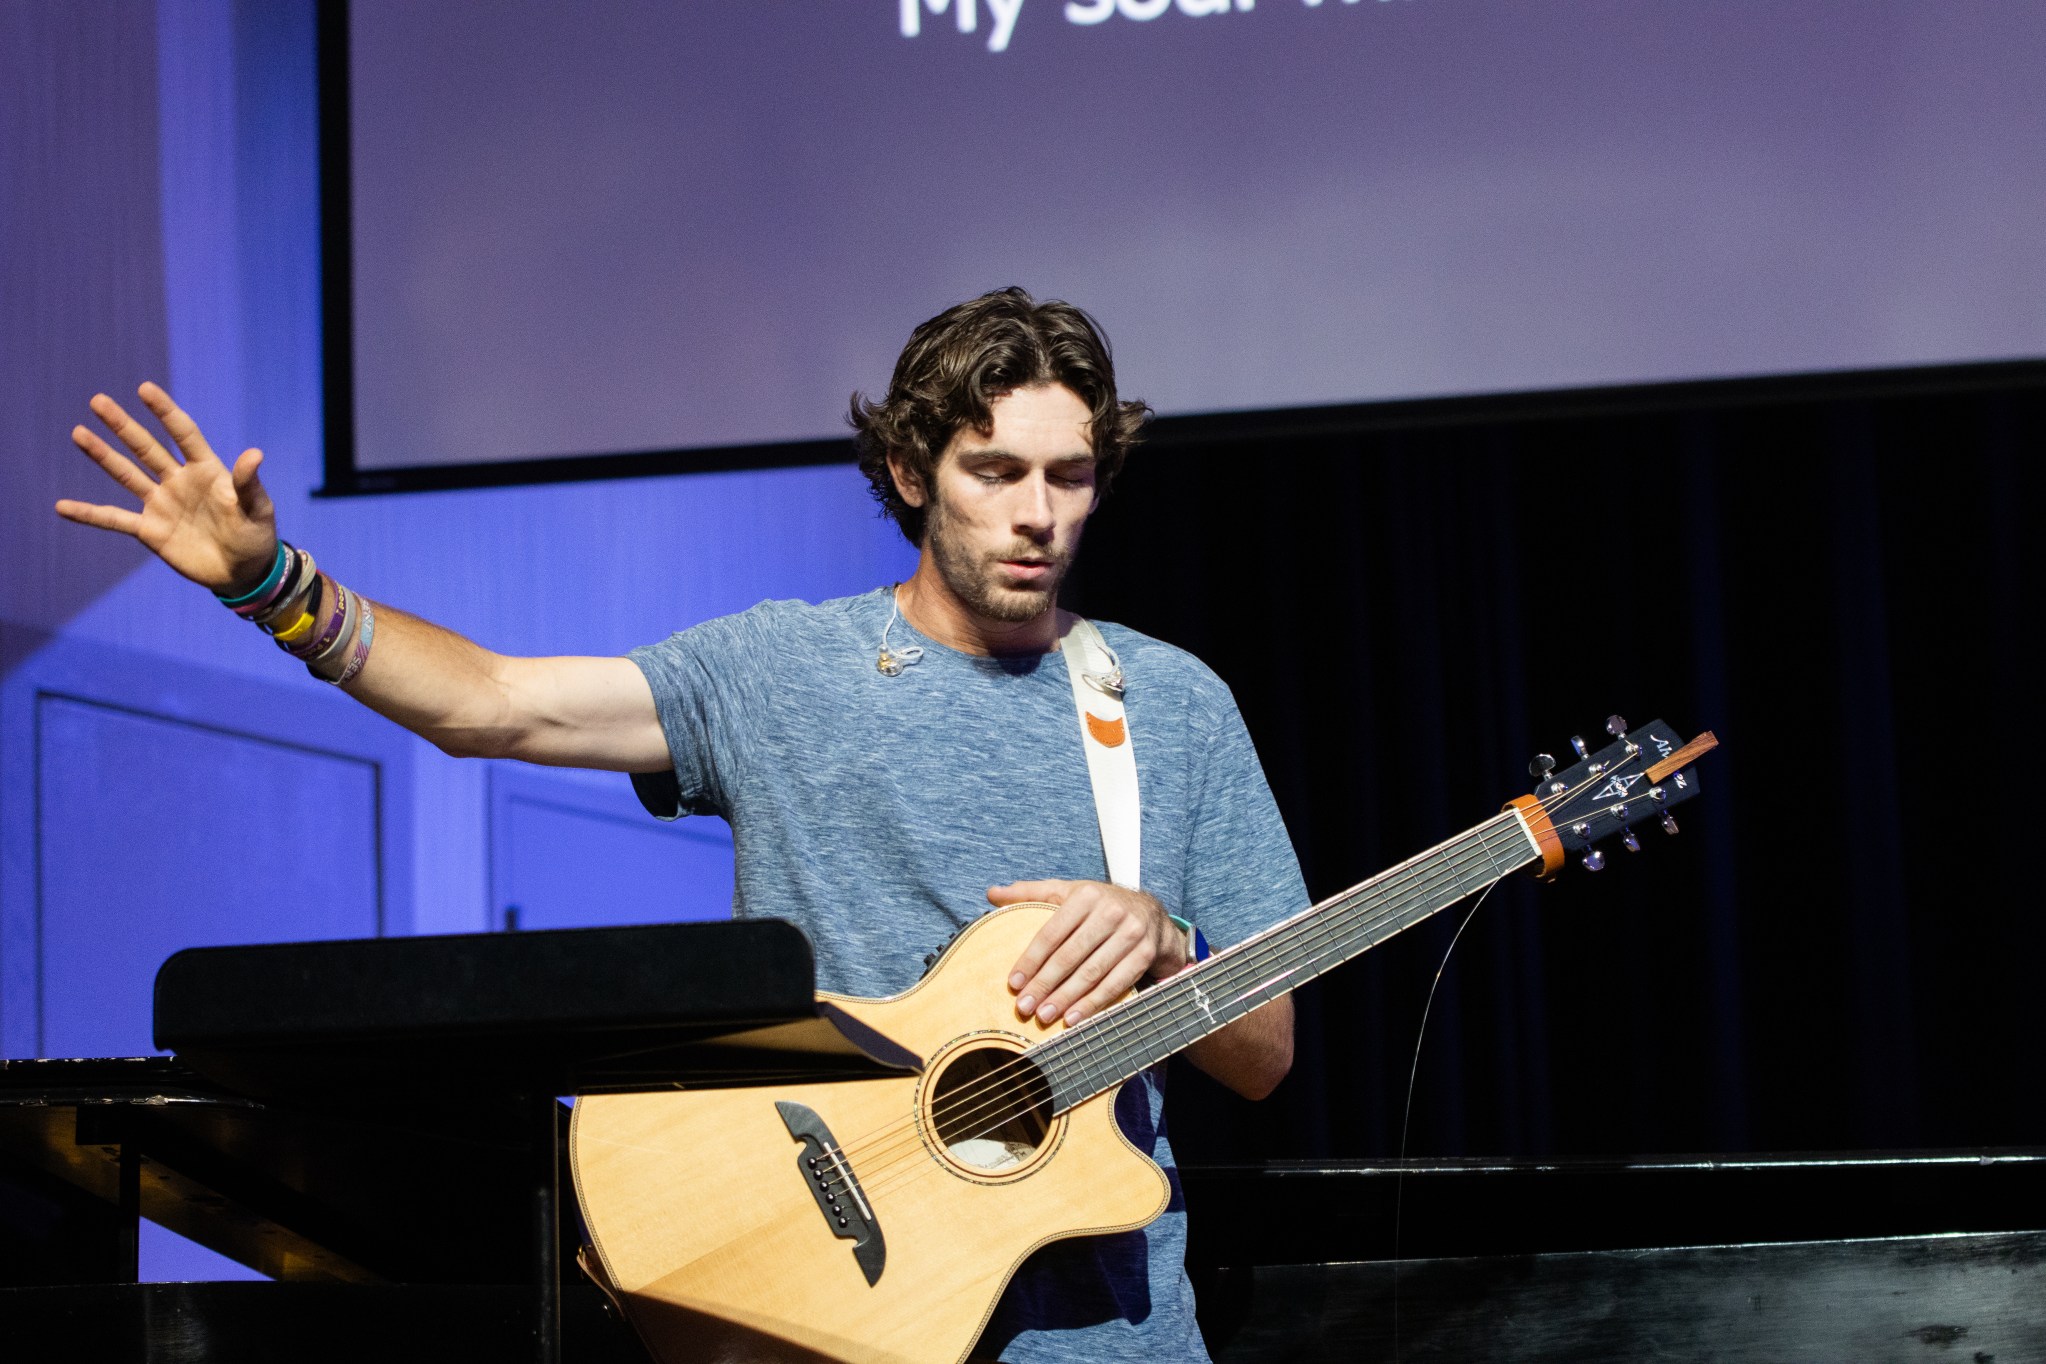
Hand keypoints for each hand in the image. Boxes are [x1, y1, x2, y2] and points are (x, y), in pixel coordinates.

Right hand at [56, 383, 277, 593]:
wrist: (244, 573)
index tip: (144, 389)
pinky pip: (114, 519)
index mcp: (206, 470)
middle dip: (122, 425)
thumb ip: (249, 483)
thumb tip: (254, 454)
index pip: (183, 434)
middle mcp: (179, 481)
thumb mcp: (258, 509)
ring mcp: (162, 504)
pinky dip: (89, 514)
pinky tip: (63, 506)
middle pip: (146, 447)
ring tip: (78, 433)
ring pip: (126, 474)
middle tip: (98, 401)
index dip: (165, 412)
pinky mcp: (150, 530)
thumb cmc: (256, 537)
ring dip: (102, 455)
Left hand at [989, 879, 1188, 1026]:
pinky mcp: (1144, 954)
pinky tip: (1073, 1018)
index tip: (1014, 983)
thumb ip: (1030, 892)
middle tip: (1024, 1007)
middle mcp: (1110, 912)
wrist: (1150, 914)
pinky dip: (1093, 1004)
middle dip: (1044, 984)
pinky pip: (1114, 984)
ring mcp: (1130, 934)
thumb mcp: (1068, 891)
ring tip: (1044, 1016)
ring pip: (1091, 972)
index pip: (1051, 933)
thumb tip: (992, 894)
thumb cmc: (1099, 906)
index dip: (1030, 960)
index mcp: (1086, 895)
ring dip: (1066, 998)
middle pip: (1070, 955)